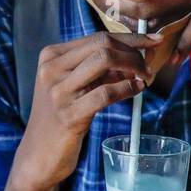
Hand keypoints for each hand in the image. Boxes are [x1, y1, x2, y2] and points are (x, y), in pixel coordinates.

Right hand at [16, 31, 162, 190]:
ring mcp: (58, 92)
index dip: (130, 37)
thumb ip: (93, 69)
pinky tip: (136, 91)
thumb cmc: (59, 117)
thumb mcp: (70, 85)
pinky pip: (106, 93)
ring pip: (104, 61)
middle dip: (134, 52)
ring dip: (133, 67)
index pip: (97, 37)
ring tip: (144, 79)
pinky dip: (127, 88)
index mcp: (50, 56)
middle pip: (102, 44)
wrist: (38, 153)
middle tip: (148, 67)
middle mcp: (51, 69)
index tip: (153, 40)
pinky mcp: (68, 115)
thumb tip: (131, 55)